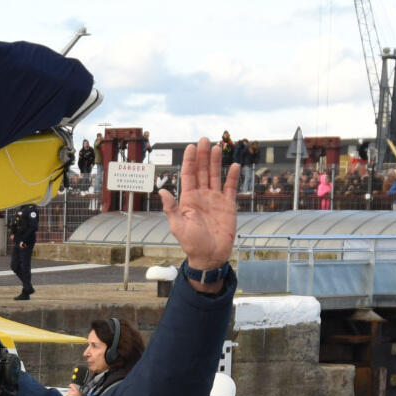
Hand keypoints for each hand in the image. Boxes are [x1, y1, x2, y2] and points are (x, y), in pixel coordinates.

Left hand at [160, 137, 236, 276]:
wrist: (210, 256)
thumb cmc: (192, 244)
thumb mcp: (178, 226)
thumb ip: (171, 208)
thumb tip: (162, 191)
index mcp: (188, 199)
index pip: (189, 175)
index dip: (190, 161)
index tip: (190, 146)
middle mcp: (201, 196)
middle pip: (202, 171)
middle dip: (202, 155)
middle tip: (204, 139)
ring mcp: (215, 199)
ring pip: (215, 175)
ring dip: (215, 161)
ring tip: (216, 146)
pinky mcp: (228, 205)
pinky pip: (230, 187)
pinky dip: (232, 176)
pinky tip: (233, 165)